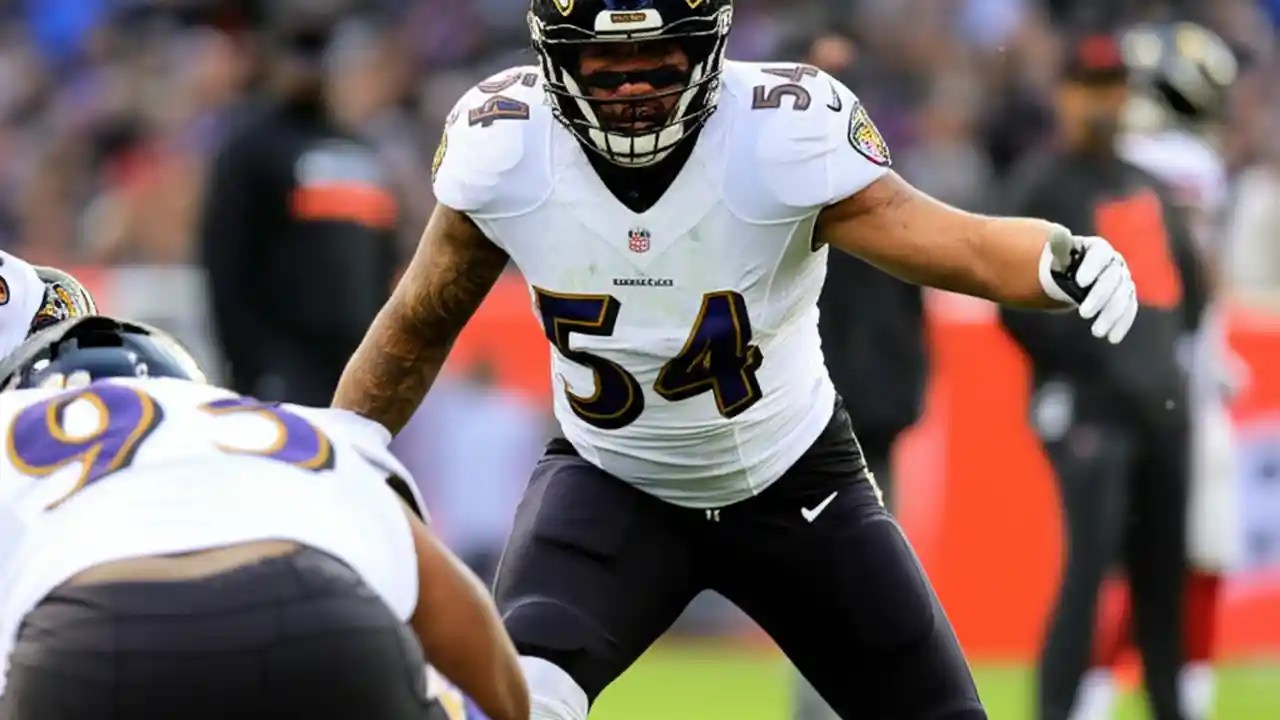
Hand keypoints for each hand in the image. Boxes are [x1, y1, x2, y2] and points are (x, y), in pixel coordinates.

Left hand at [1038, 226, 1137, 343]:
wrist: (1078, 276)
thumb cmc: (1067, 263)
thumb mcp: (1061, 256)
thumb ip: (1060, 247)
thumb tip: (1057, 233)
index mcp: (1098, 249)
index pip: (1099, 255)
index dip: (1091, 267)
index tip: (1079, 283)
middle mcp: (1115, 264)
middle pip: (1111, 279)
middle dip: (1099, 297)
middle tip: (1083, 313)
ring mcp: (1123, 281)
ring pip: (1122, 297)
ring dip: (1111, 315)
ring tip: (1096, 332)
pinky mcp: (1127, 298)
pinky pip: (1129, 310)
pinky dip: (1122, 324)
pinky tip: (1113, 338)